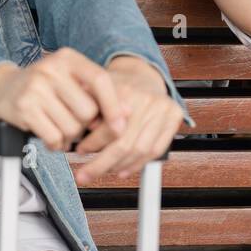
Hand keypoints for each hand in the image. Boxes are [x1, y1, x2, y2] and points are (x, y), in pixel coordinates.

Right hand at [0, 48, 128, 150]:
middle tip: (74, 122)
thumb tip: (129, 112)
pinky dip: (56, 144)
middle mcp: (51, 69)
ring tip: (58, 127)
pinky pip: (54, 137)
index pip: (100, 80)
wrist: (0, 89)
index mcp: (67, 58)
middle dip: (85, 125)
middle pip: (87, 111)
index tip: (121, 125)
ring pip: (72, 128)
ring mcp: (36, 88)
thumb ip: (97, 93)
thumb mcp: (69, 80)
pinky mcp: (25, 108)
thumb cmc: (43, 87)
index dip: (113, 105)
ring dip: (69, 137)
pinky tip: (49, 136)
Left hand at [72, 57, 183, 185]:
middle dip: (101, 164)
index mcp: (126, 91)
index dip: (92, 143)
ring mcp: (163, 109)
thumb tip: (76, 126)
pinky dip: (137, 165)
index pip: (110, 128)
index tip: (80, 151)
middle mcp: (147, 100)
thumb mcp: (96, 89)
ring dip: (119, 166)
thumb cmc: (116, 86)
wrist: (142, 75)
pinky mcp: (174, 117)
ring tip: (103, 171)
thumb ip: (86, 106)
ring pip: (140, 151)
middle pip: (125, 144)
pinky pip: (156, 150)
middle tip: (85, 175)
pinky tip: (122, 169)